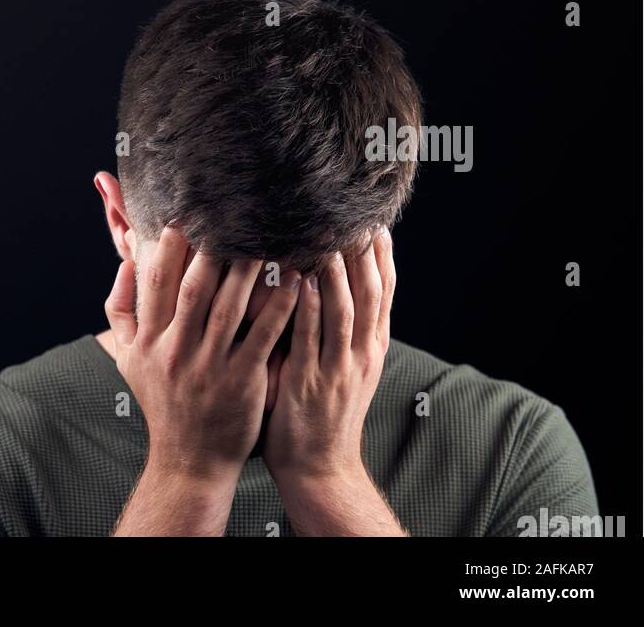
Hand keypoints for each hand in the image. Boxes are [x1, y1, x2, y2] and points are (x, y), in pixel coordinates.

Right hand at [106, 225, 299, 533]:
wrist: (189, 462)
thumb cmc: (162, 403)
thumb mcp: (128, 359)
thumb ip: (120, 309)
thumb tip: (126, 261)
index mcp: (150, 340)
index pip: (158, 282)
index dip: (171, 246)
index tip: (185, 215)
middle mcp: (177, 350)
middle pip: (194, 288)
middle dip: (212, 249)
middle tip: (232, 215)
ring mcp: (210, 366)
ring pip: (230, 307)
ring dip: (249, 269)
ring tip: (267, 237)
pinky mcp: (242, 381)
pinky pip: (263, 336)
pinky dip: (279, 306)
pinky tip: (295, 280)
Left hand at [262, 228, 406, 534]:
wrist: (319, 466)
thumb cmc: (325, 409)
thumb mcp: (347, 363)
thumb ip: (344, 323)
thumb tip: (335, 273)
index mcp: (372, 347)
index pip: (384, 292)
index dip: (382, 257)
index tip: (376, 222)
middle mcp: (361, 354)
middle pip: (370, 294)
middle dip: (363, 254)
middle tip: (355, 217)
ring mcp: (337, 368)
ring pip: (343, 311)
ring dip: (336, 273)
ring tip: (329, 237)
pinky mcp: (309, 382)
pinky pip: (309, 338)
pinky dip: (306, 307)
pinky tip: (299, 281)